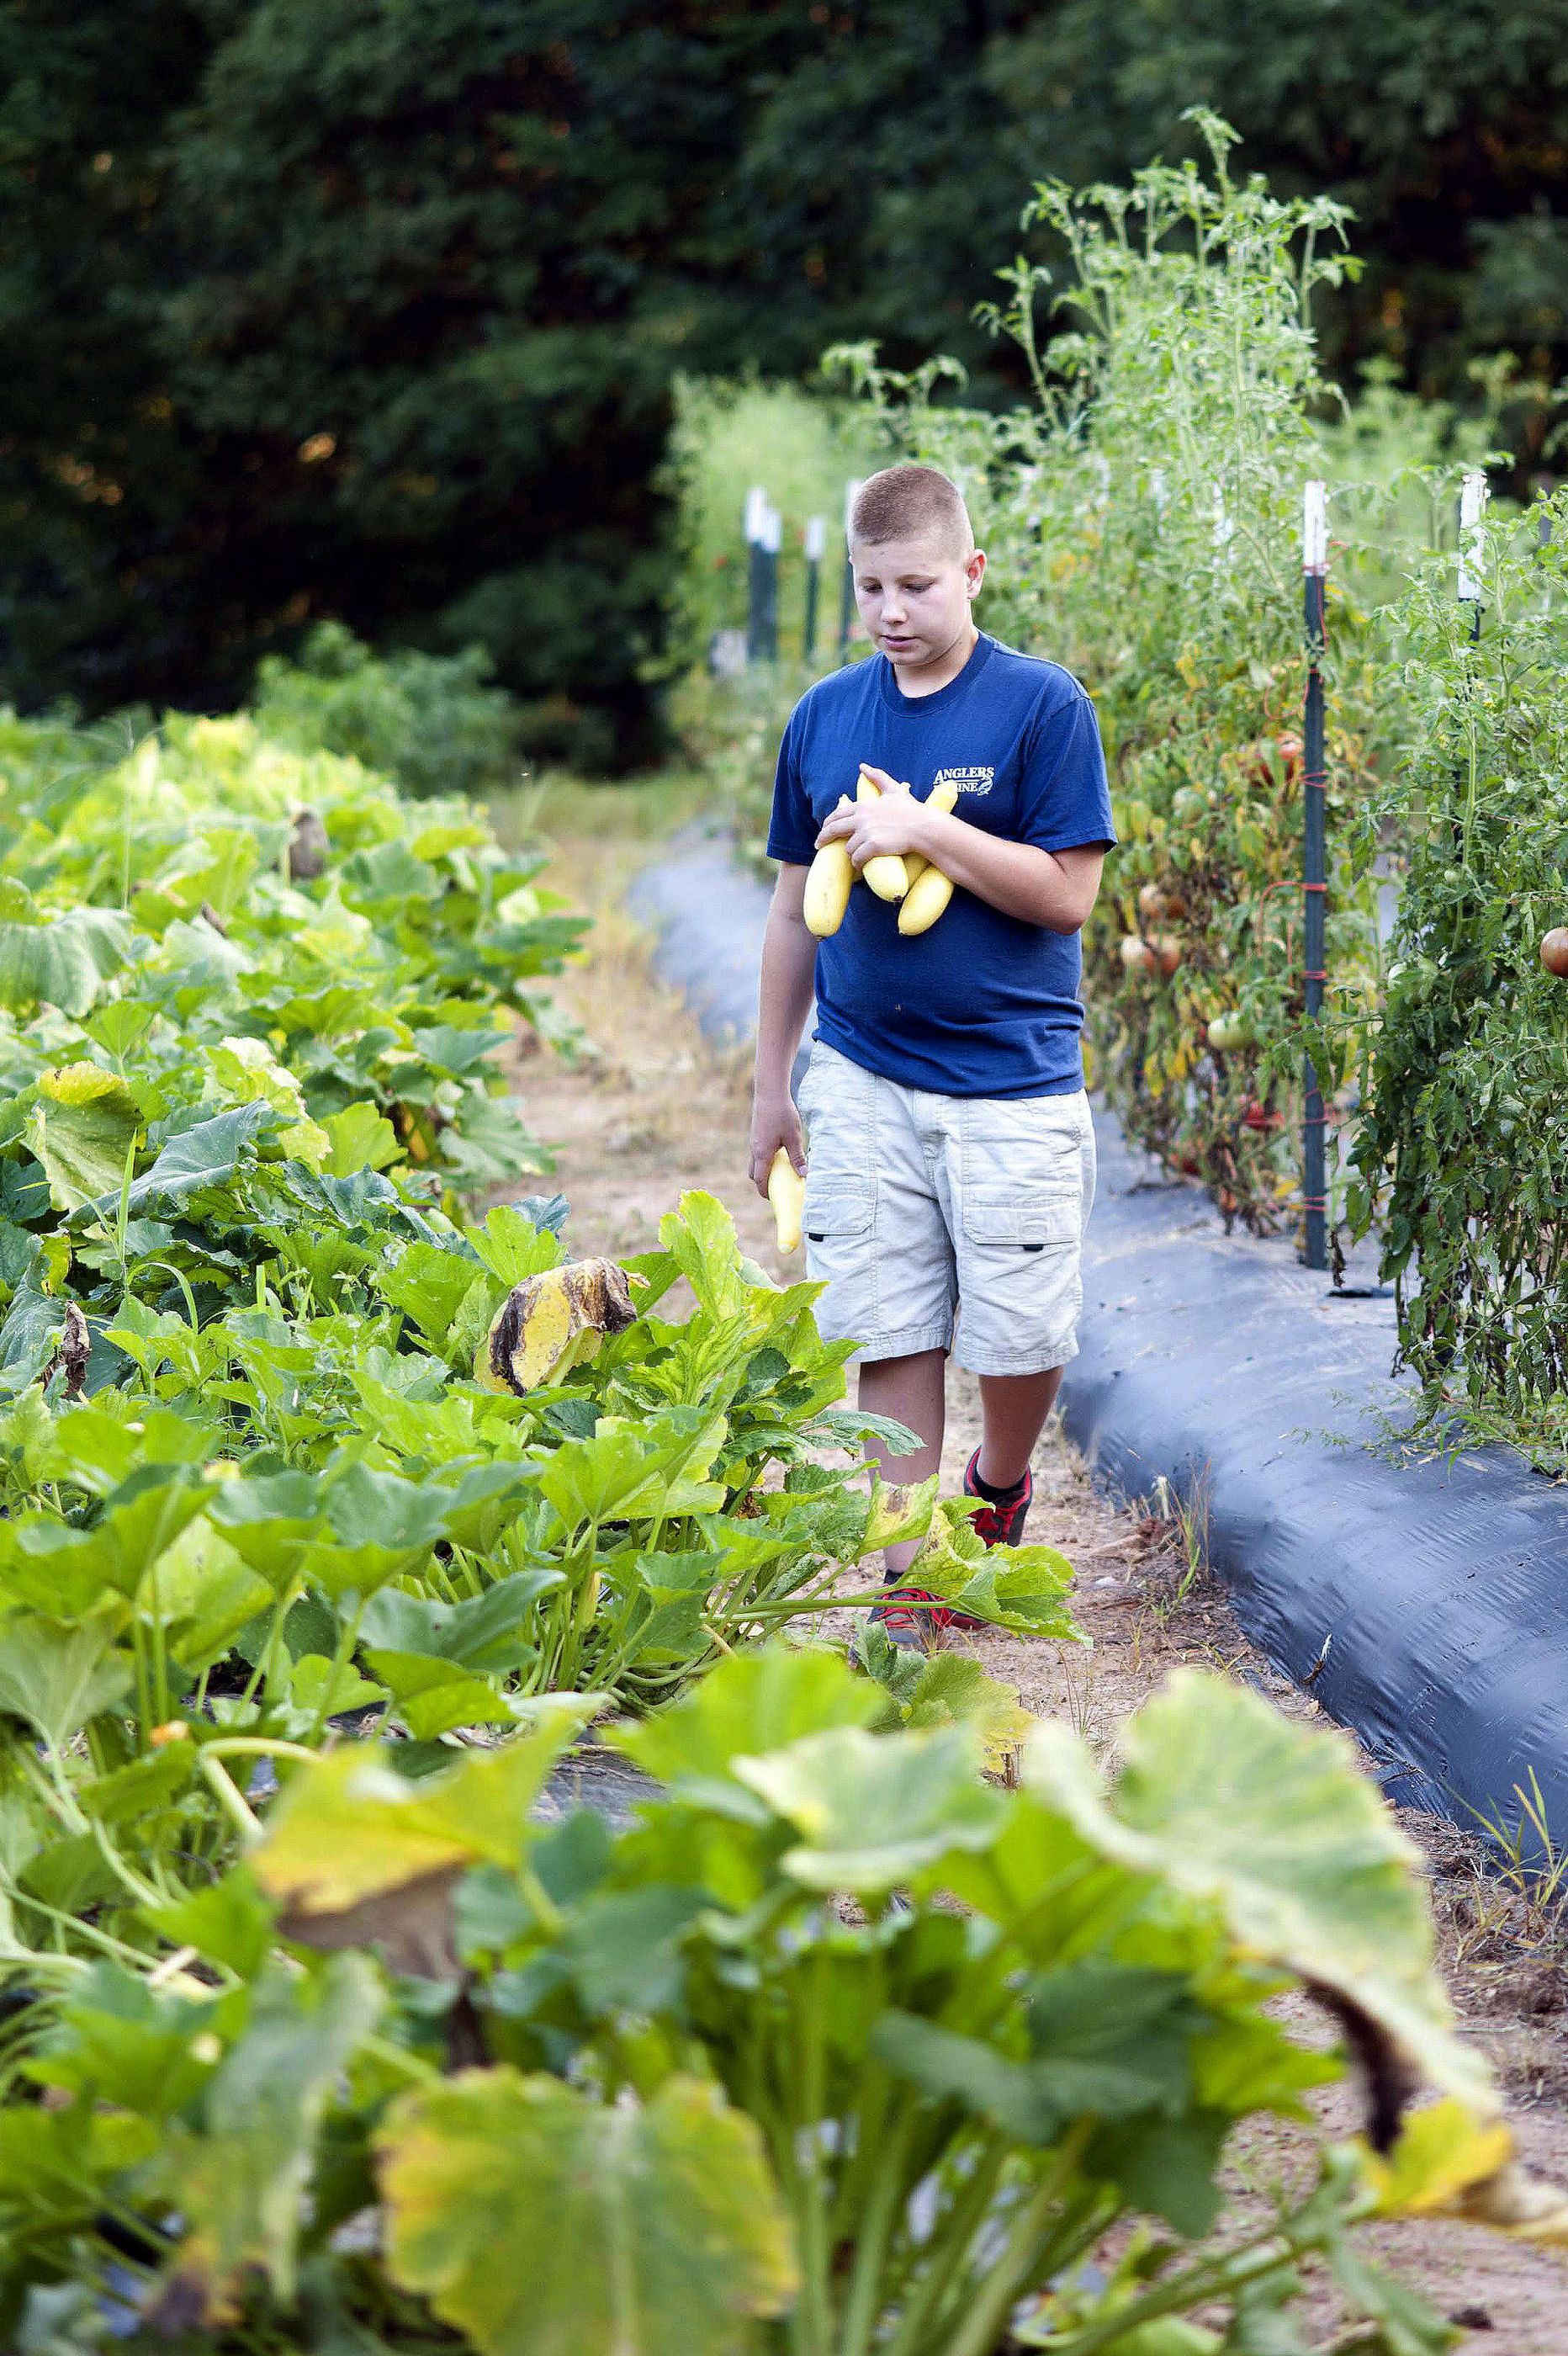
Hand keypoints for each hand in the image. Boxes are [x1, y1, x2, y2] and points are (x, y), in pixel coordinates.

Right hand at [750, 1090, 804, 1196]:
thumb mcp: (794, 1137)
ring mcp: (753, 1142)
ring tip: (780, 1173)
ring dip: (764, 1171)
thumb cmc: (782, 1113)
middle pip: (754, 1174)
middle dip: (763, 1184)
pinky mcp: (756, 1135)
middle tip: (778, 1188)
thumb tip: (804, 1175)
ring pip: (754, 1164)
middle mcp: (754, 1150)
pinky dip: (765, 1161)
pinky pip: (757, 1154)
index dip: (765, 1192)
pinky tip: (779, 1155)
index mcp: (762, 1153)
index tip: (774, 1199)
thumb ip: (797, 1157)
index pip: (759, 1180)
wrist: (770, 1092)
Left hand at [815, 768, 933, 867]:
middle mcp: (861, 819)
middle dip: (823, 839)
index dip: (827, 824)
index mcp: (863, 807)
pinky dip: (857, 863)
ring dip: (851, 853)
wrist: (923, 827)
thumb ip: (878, 777)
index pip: (837, 815)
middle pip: (833, 830)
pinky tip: (860, 865)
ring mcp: (866, 833)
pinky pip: (857, 859)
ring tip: (856, 856)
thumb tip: (863, 766)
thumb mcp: (893, 790)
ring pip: (848, 848)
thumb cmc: (911, 810)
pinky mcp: (873, 847)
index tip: (823, 830)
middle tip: (819, 846)